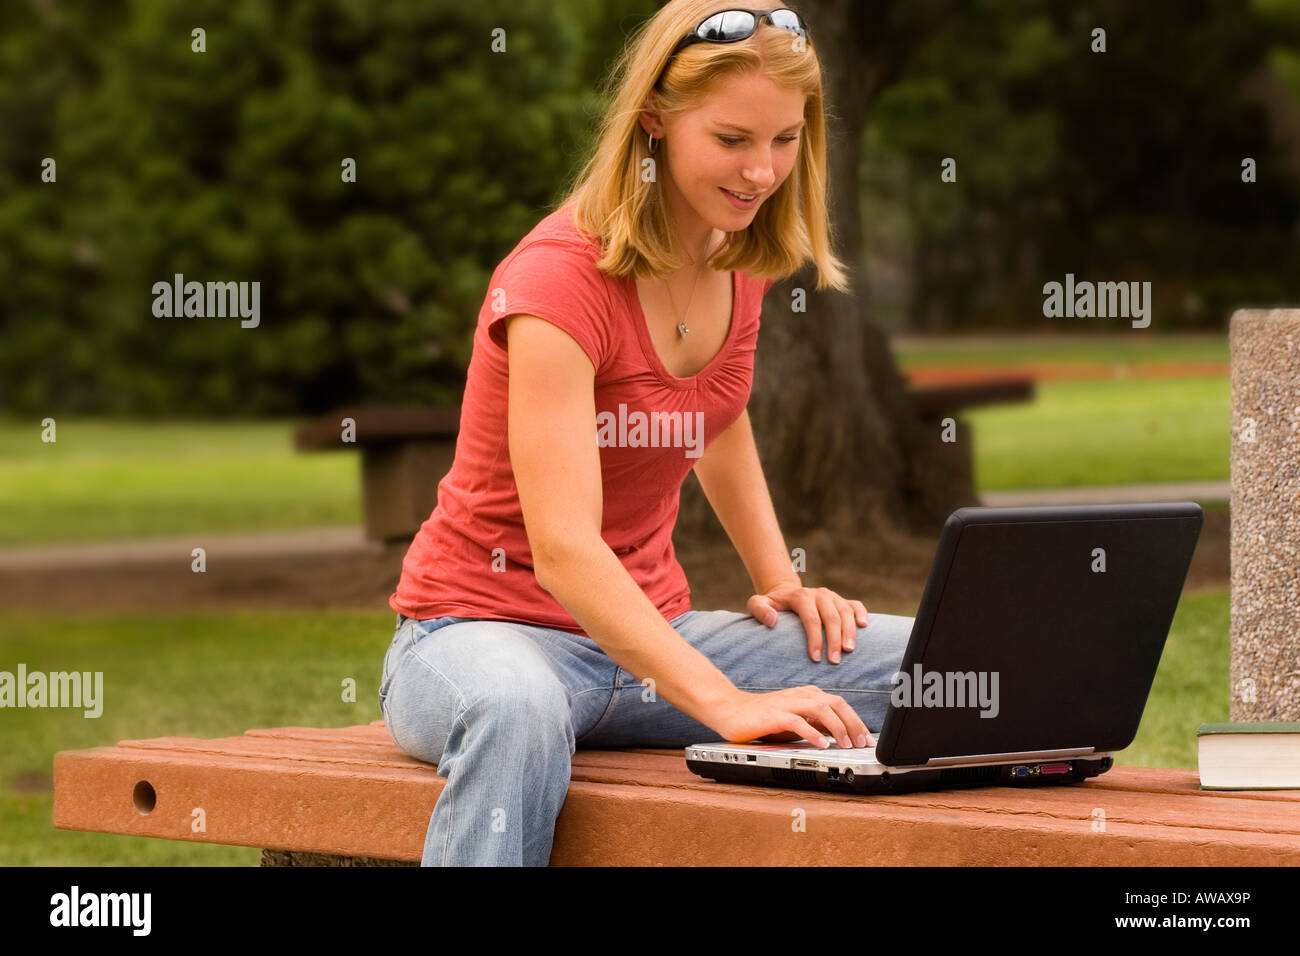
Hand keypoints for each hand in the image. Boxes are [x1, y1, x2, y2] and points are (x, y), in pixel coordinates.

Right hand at [709, 687, 873, 749]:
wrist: (731, 710)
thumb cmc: (763, 717)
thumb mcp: (796, 719)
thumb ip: (816, 723)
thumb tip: (841, 734)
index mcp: (808, 695)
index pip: (840, 704)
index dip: (857, 722)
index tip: (867, 740)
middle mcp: (800, 695)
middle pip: (835, 704)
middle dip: (853, 724)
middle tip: (863, 743)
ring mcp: (787, 703)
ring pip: (821, 709)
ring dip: (837, 728)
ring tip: (847, 745)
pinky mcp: (773, 715)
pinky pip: (798, 722)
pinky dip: (812, 733)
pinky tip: (822, 744)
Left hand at [748, 583, 868, 663]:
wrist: (785, 593)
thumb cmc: (772, 605)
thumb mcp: (758, 604)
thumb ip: (759, 609)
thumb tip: (772, 620)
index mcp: (801, 596)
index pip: (811, 618)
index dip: (815, 639)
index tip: (816, 658)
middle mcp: (819, 594)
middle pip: (831, 617)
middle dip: (834, 640)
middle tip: (834, 661)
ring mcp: (832, 596)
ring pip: (845, 612)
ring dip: (849, 632)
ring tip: (849, 651)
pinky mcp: (841, 600)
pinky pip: (855, 605)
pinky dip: (861, 614)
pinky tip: (864, 626)